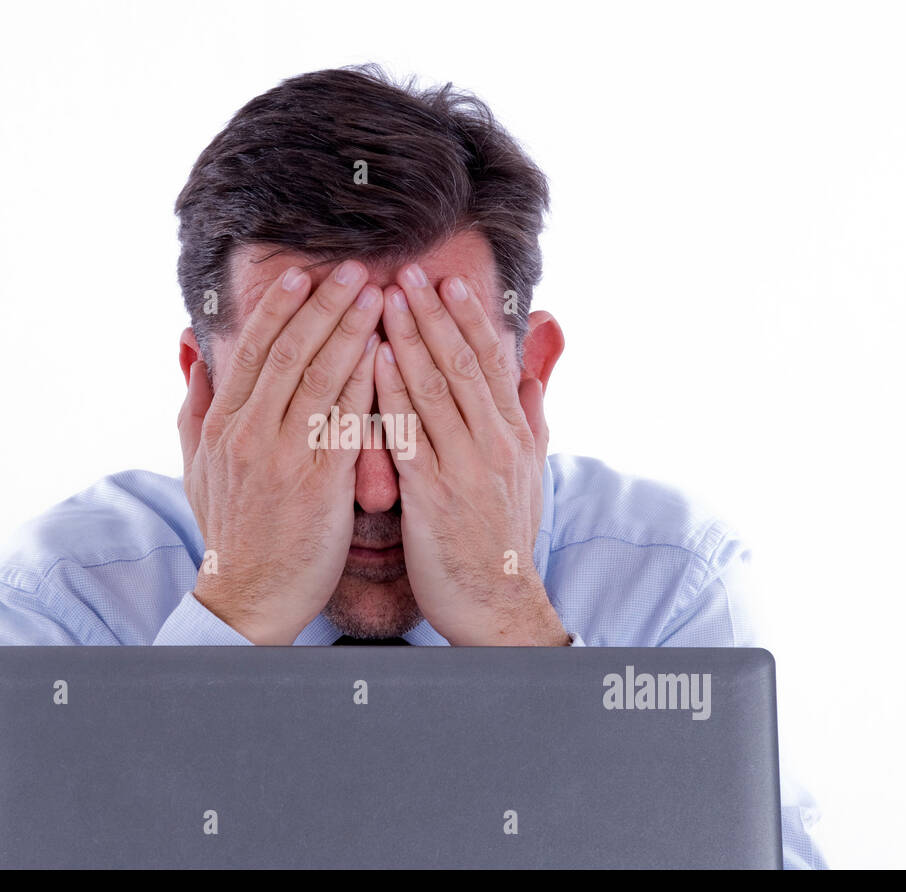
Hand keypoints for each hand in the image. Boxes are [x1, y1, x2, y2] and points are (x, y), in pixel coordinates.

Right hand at [178, 262, 382, 643]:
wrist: (247, 597)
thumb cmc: (230, 533)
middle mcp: (249, 434)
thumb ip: (195, 407)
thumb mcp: (196, 467)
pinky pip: (346, 420)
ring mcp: (283, 456)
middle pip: (287, 353)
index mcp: (221, 426)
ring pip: (318, 377)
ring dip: (351, 330)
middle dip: (322, 306)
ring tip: (377, 295)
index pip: (250, 352)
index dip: (278, 309)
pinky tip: (386, 352)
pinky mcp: (318, 482)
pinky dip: (365, 381)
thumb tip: (191, 354)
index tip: (302, 275)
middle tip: (352, 269)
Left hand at [374, 264, 567, 645]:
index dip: (468, 319)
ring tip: (385, 298)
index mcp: (513, 435)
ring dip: (408, 339)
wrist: (497, 606)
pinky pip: (408, 433)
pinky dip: (390, 393)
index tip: (447, 282)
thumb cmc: (503, 541)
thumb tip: (533, 378)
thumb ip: (530, 422)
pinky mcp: (434, 493)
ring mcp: (464, 466)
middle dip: (433, 314)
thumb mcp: (529, 476)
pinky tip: (371, 361)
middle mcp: (494, 442)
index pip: (492, 363)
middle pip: (462, 363)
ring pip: (436, 388)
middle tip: (407, 271)